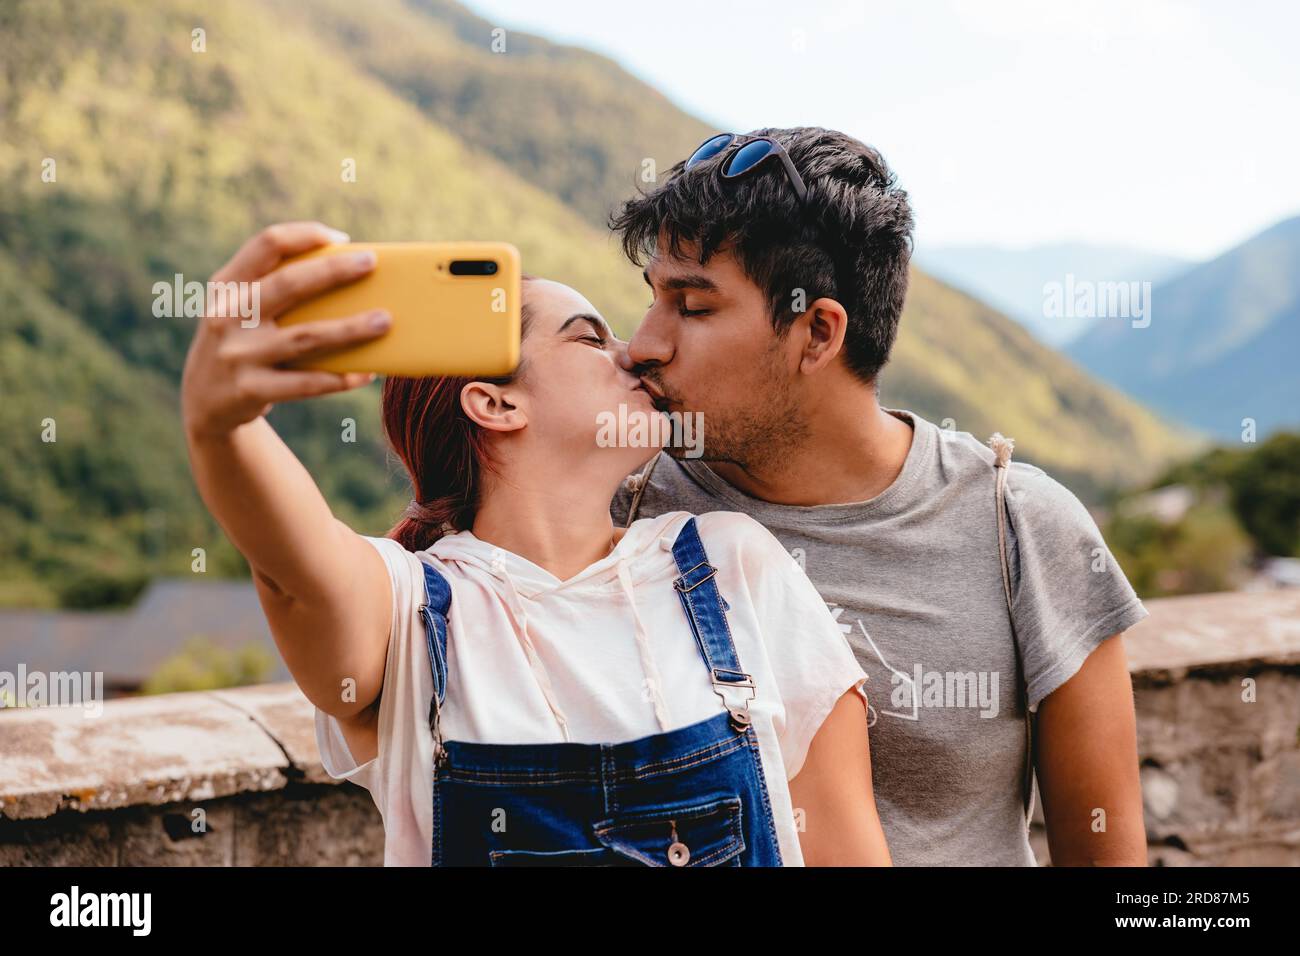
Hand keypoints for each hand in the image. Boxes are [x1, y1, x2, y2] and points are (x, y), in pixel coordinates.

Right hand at [181, 221, 390, 440]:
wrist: (205, 402)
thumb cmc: (242, 342)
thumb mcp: (241, 310)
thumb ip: (276, 290)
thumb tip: (349, 275)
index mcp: (227, 286)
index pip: (266, 245)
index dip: (305, 236)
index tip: (341, 238)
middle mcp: (228, 316)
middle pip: (288, 284)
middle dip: (334, 271)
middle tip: (371, 263)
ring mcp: (238, 354)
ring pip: (306, 337)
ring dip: (350, 328)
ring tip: (384, 321)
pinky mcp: (251, 390)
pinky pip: (307, 383)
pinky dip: (340, 377)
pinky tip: (367, 372)